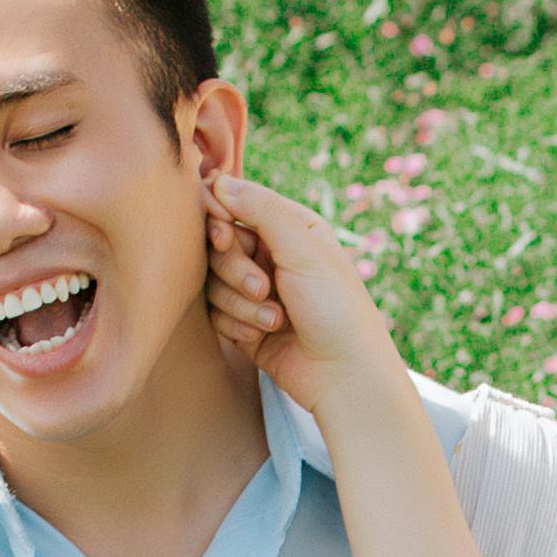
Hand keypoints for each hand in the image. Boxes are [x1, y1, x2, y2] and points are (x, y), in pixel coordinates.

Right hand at [199, 168, 408, 405]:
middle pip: (217, 244)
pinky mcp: (244, 323)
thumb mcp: (304, 250)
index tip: (222, 236)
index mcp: (291, 227)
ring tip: (275, 319)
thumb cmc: (336, 308)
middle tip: (263, 288)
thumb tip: (219, 181)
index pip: (236, 204)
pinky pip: (215, 313)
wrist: (343, 375)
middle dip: (234, 269)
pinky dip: (236, 324)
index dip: (219, 218)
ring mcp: (255, 290)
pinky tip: (263, 336)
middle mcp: (272, 255)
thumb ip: (262, 210)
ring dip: (239, 302)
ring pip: (213, 281)